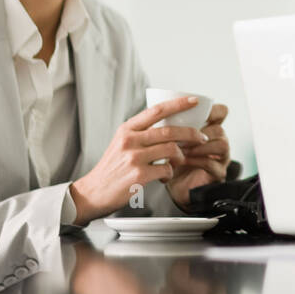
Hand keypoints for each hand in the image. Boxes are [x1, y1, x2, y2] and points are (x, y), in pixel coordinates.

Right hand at [69, 95, 206, 224]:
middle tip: (201, 137)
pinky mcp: (139, 174)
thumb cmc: (111, 168)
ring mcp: (134, 157)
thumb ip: (141, 133)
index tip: (194, 101)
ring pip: (172, 149)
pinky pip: (167, 169)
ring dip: (181, 156)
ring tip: (179, 161)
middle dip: (191, 133)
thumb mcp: (121, 143)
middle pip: (170, 130)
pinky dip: (170, 173)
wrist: (93, 192)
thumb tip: (169, 125)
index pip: (157, 110)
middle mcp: (130, 140)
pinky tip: (164, 176)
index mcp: (127, 129)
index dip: (178, 104)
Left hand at [165, 103, 230, 208]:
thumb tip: (158, 106)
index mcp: (208, 127)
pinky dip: (197, 160)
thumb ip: (169, 122)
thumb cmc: (167, 156)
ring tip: (181, 149)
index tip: (195, 110)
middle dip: (199, 132)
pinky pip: (212, 163)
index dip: (212, 110)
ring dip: (199, 146)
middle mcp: (217, 140)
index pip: (221, 112)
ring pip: (221, 144)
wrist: (167, 181)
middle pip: (219, 129)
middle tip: (181, 136)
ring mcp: (220, 157)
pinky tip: (183, 160)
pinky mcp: (217, 173)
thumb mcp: (166, 135)